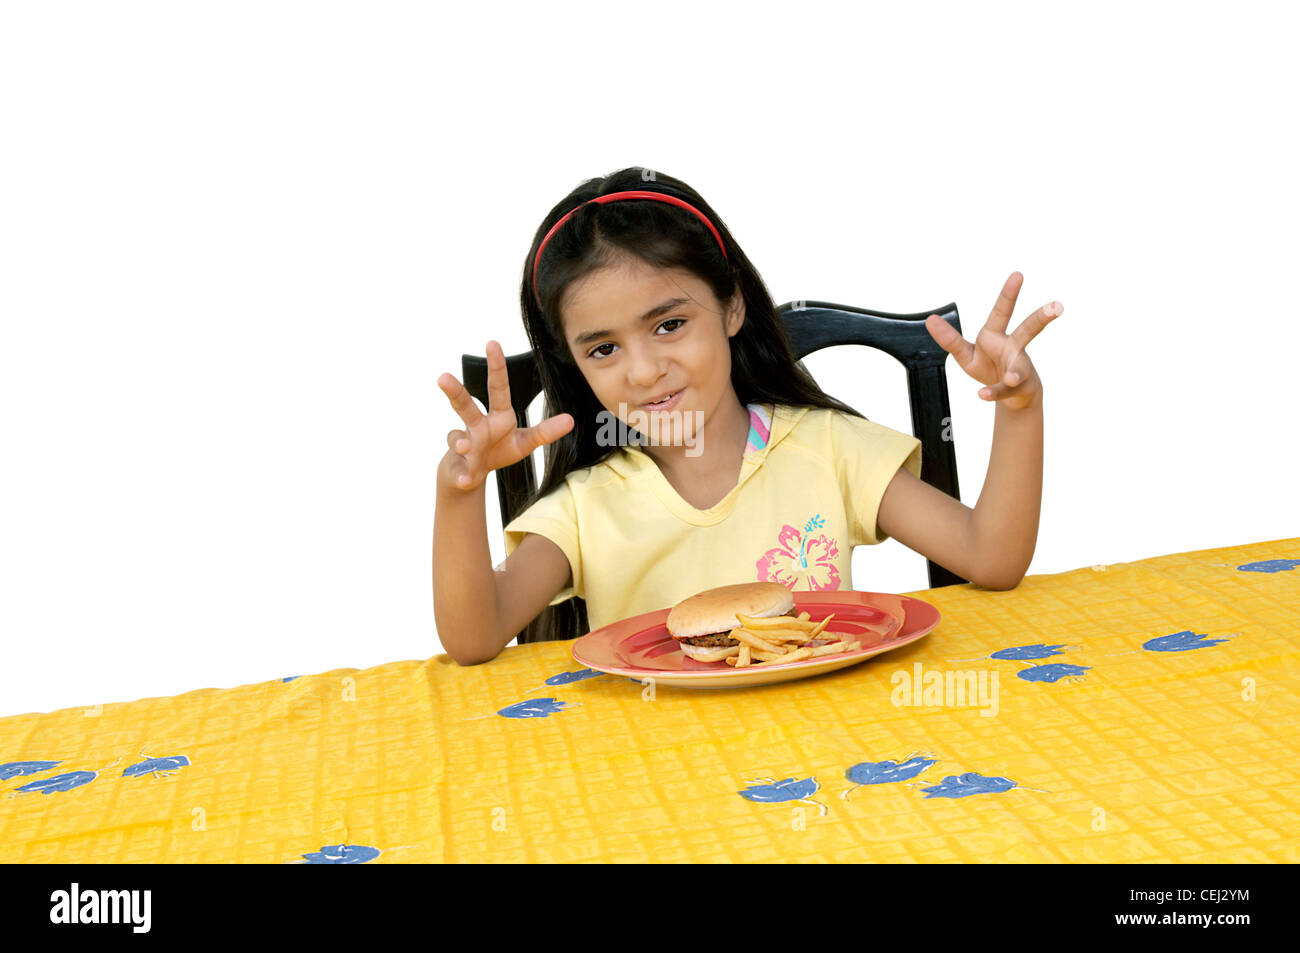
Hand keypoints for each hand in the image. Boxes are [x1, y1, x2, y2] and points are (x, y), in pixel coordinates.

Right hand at [437, 340, 574, 491]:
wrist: (472, 474)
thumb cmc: (498, 450)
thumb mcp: (525, 442)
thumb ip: (545, 432)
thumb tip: (570, 420)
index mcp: (497, 416)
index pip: (498, 387)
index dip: (496, 366)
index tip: (492, 343)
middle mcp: (476, 425)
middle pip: (464, 405)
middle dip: (454, 391)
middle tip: (443, 377)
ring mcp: (463, 444)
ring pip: (455, 436)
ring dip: (458, 440)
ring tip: (463, 446)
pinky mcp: (458, 466)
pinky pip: (459, 470)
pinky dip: (463, 476)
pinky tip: (467, 480)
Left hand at [924, 271, 1060, 411]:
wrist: (1010, 394)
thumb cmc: (989, 367)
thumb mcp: (965, 354)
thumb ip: (949, 338)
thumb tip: (930, 319)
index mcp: (997, 335)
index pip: (1003, 311)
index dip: (1009, 293)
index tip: (1018, 274)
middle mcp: (1012, 348)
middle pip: (1028, 330)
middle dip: (1041, 317)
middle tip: (1057, 306)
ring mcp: (1016, 368)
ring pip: (1020, 368)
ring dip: (1016, 372)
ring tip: (1012, 377)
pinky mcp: (1015, 388)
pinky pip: (1003, 391)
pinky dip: (993, 393)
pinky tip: (982, 394)